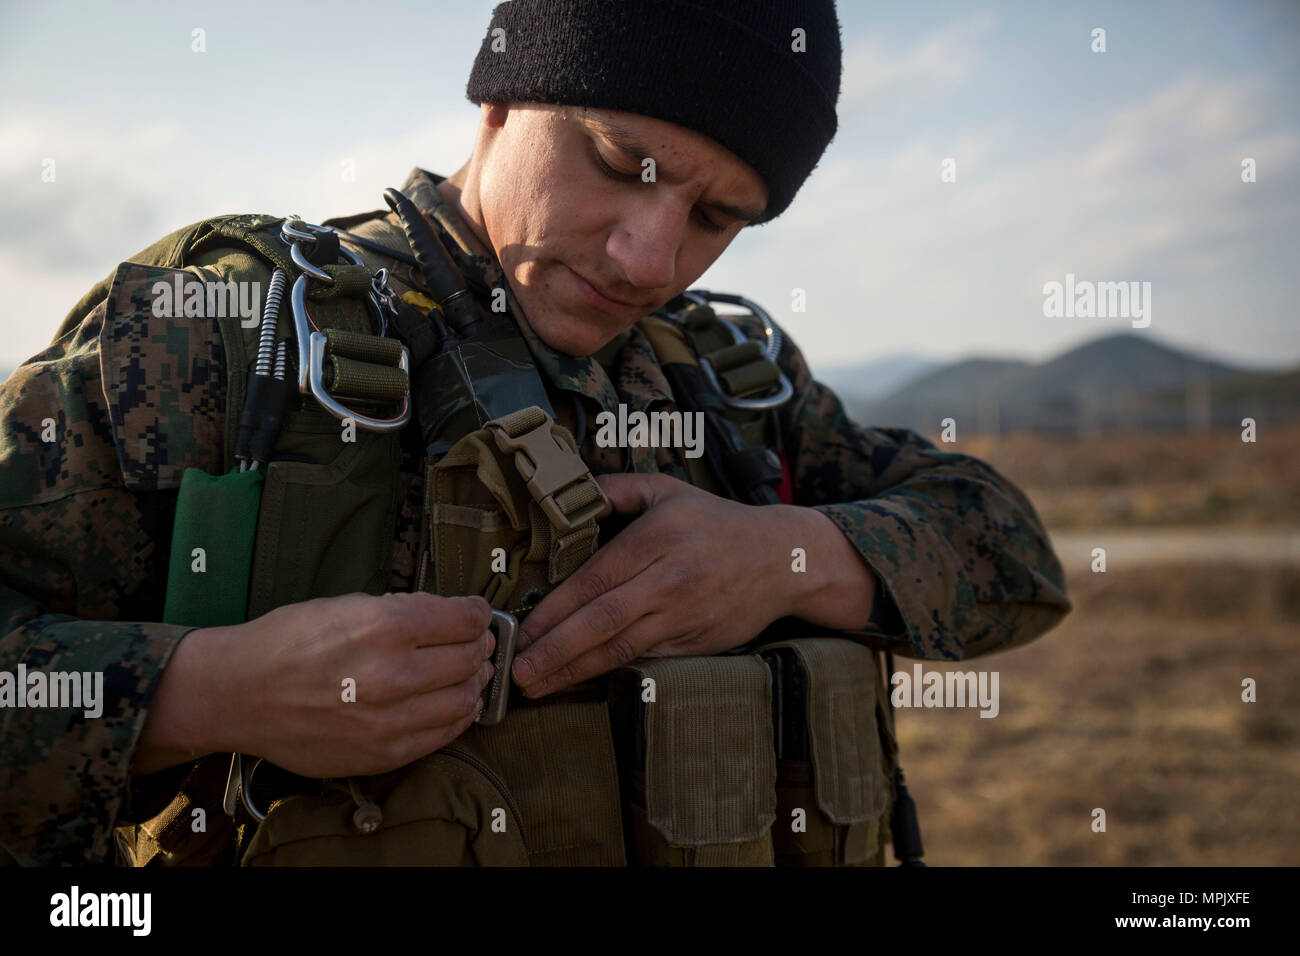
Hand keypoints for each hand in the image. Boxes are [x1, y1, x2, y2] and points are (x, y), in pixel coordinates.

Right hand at [134, 592, 495, 778]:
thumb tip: (447, 615)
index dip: (477, 613)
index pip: (464, 619)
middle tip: (476, 641)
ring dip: (474, 682)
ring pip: (465, 699)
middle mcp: (393, 674)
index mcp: (385, 626)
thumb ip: (402, 611)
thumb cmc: (288, 643)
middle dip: (478, 646)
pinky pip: (444, 734)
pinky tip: (455, 703)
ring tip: (470, 672)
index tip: (476, 613)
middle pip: (469, 658)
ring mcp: (390, 719)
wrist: (241, 694)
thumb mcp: (347, 605)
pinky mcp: (384, 753)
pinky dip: (458, 715)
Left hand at [510, 473, 814, 697]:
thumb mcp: (668, 490)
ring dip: (575, 671)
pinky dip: (611, 673)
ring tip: (538, 686)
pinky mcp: (697, 642)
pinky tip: (581, 680)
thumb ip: (616, 489)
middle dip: (555, 650)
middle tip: (518, 671)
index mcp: (657, 537)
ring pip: (622, 648)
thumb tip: (571, 491)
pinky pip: (647, 660)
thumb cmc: (718, 522)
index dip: (555, 609)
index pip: (595, 578)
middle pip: (603, 620)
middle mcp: (670, 578)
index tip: (523, 629)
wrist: (785, 559)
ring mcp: (685, 614)